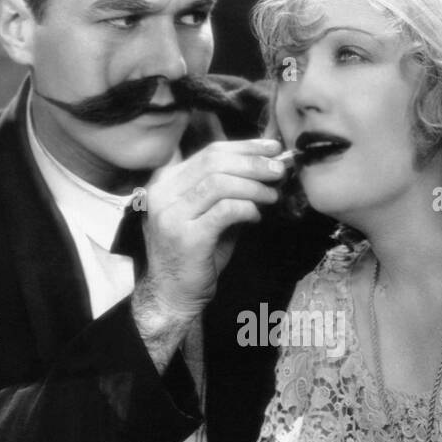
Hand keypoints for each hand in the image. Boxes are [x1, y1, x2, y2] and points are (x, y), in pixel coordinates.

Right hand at [138, 138, 284, 320]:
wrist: (172, 295)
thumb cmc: (194, 254)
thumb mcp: (207, 214)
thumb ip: (228, 190)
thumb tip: (266, 168)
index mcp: (166, 181)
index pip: (209, 151)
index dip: (245, 147)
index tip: (272, 149)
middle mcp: (162, 194)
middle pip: (215, 161)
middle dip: (253, 163)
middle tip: (279, 170)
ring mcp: (171, 215)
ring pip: (219, 182)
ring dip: (253, 186)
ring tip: (272, 195)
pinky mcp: (187, 237)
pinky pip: (225, 210)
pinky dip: (247, 208)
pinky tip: (256, 216)